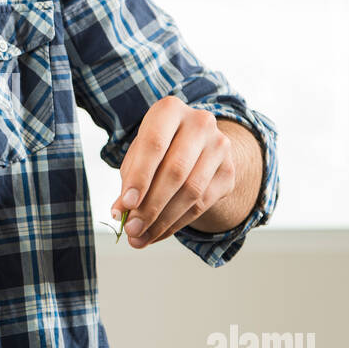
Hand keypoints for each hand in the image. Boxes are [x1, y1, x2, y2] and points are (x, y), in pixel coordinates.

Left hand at [110, 97, 234, 247]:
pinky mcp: (229, 172)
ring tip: (140, 238)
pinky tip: (158, 234)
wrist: (196, 144)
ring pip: (191, 191)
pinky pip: (202, 204)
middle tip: (132, 229)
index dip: (140, 177)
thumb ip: (129, 181)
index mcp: (170, 110)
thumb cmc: (158, 147)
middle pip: (175, 171)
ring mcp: (219, 146)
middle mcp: (200, 123)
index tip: (126, 205)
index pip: (154, 144)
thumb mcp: (138, 156)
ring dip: (163, 220)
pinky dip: (176, 224)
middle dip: (150, 206)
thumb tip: (119, 213)